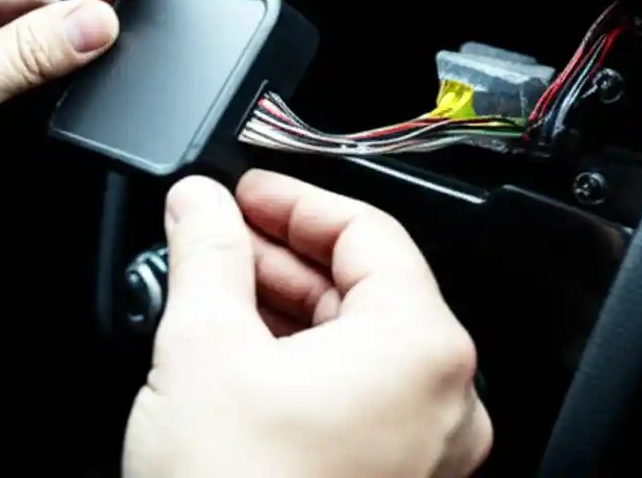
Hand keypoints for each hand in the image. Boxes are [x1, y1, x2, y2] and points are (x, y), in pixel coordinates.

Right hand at [124, 171, 491, 477]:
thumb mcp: (203, 348)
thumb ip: (205, 252)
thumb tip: (200, 203)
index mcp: (421, 349)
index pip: (367, 231)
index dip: (294, 200)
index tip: (245, 190)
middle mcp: (441, 399)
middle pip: (364, 287)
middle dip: (281, 254)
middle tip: (217, 234)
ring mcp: (419, 449)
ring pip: (355, 344)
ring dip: (284, 306)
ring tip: (214, 290)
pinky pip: (352, 396)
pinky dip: (298, 362)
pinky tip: (238, 353)